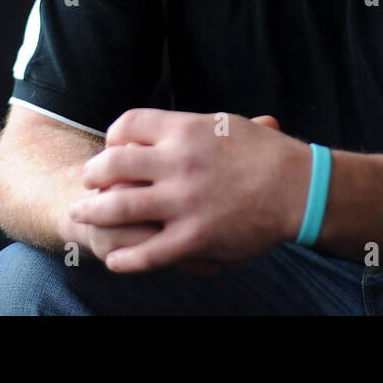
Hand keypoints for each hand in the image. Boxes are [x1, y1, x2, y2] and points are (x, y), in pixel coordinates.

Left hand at [68, 111, 307, 272]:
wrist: (299, 189)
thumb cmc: (266, 154)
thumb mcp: (225, 124)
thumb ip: (188, 128)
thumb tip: (159, 128)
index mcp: (185, 130)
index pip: (126, 125)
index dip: (112, 137)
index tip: (111, 148)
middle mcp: (178, 163)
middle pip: (112, 164)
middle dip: (93, 174)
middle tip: (87, 182)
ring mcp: (184, 202)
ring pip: (118, 207)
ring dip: (93, 213)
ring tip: (82, 216)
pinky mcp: (194, 238)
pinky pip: (146, 252)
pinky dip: (124, 257)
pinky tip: (114, 258)